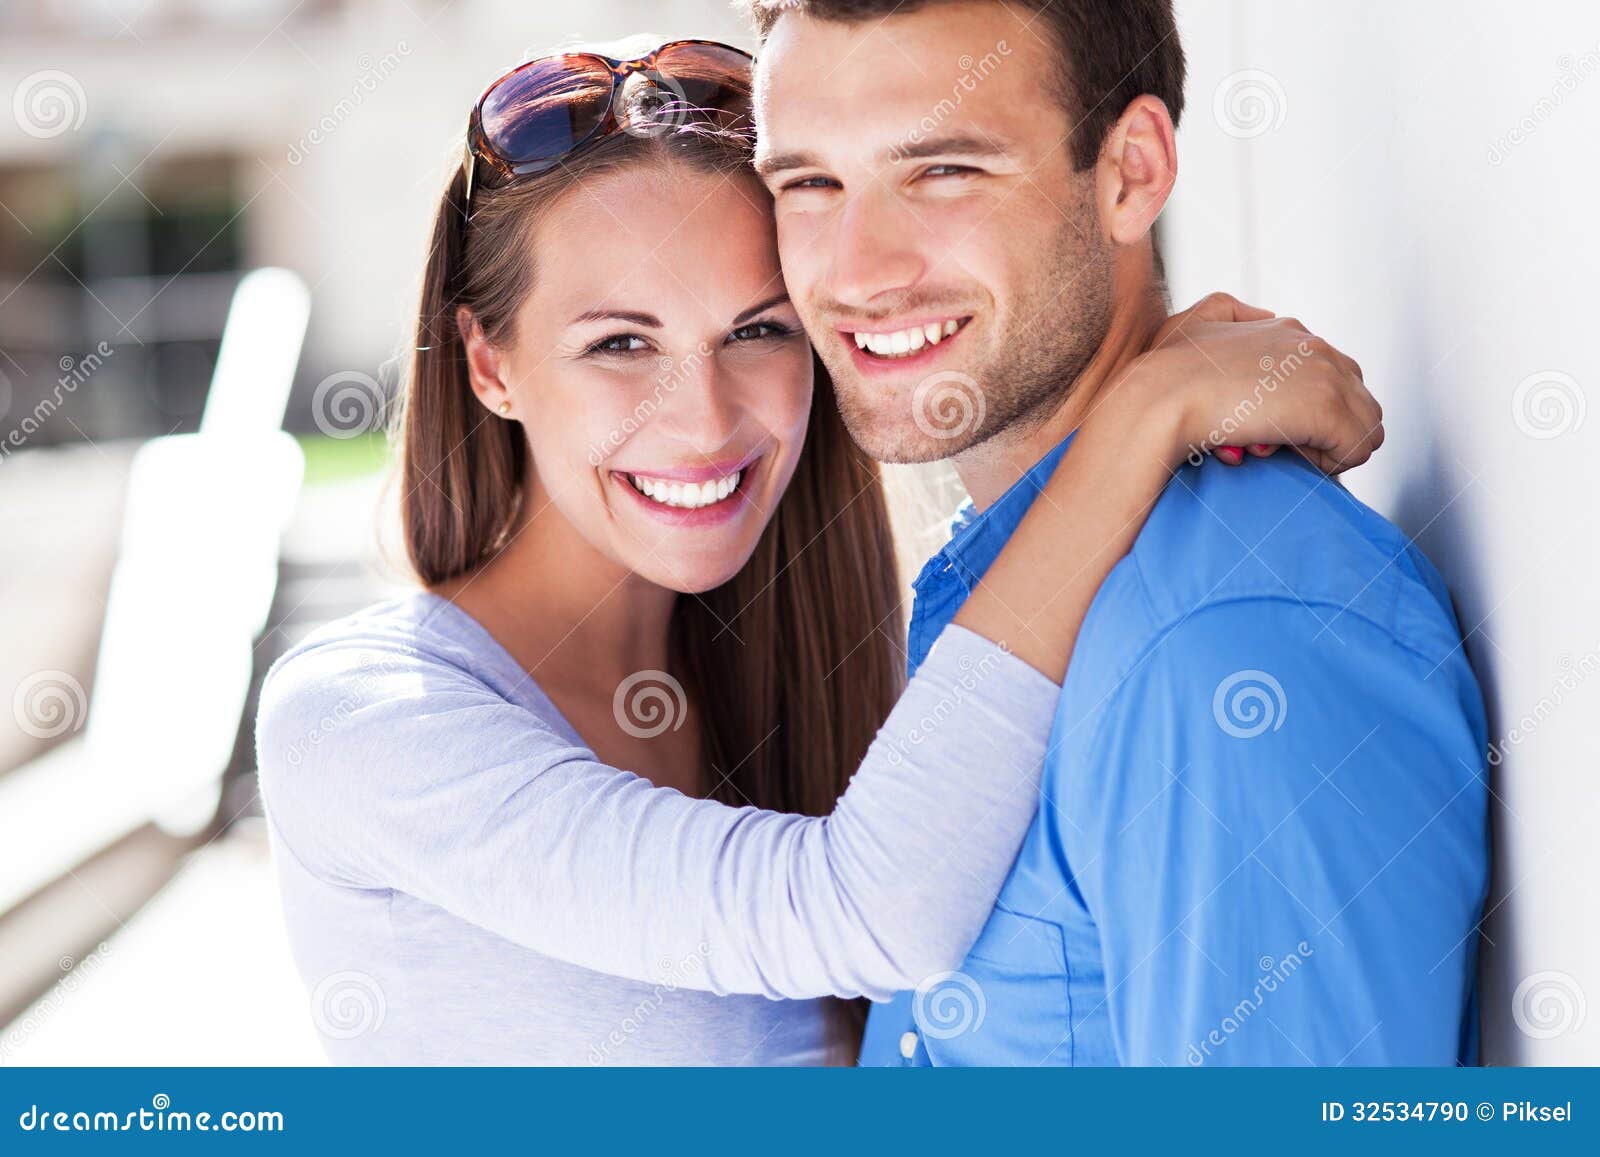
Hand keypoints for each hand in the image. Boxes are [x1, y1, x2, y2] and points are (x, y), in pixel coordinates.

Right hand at [1103, 292, 1383, 475]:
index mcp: (1287, 331)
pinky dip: (1332, 462)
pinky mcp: (1328, 409)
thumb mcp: (1193, 321)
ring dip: (1330, 445)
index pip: (1329, 372)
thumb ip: (1233, 313)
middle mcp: (1315, 347)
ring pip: (1364, 423)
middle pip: (1353, 396)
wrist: (1158, 400)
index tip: (1271, 429)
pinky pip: (1358, 446)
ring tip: (1286, 455)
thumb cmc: (1163, 373)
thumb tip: (1265, 316)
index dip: (1304, 408)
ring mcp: (1326, 376)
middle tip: (1280, 445)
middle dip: (1323, 425)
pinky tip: (1292, 461)